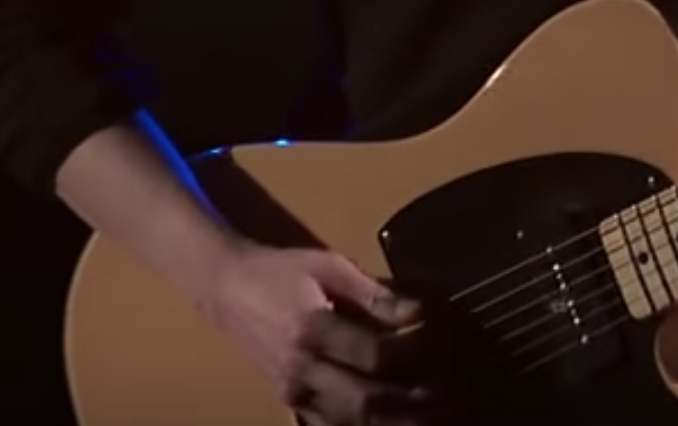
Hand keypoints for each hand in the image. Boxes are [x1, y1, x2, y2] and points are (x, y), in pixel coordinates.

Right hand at [196, 241, 443, 424]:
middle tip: (449, 399)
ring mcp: (294, 391)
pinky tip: (393, 422)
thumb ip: (374, 294)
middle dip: (412, 405)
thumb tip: (418, 312)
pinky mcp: (290, 402)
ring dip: (393, 423)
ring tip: (431, 416)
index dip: (413, 354)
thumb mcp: (329, 267)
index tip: (440, 344)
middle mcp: (302, 368)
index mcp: (312, 329)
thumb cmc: (282, 272)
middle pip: (365, 400)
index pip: (375, 355)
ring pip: (350, 421)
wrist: (228, 290)